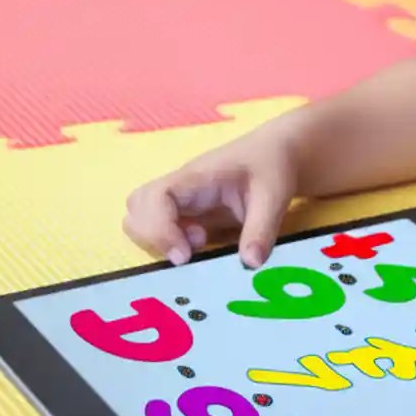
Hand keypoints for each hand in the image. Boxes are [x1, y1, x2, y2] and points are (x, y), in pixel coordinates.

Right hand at [122, 130, 298, 268]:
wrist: (278, 151)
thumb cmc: (273, 166)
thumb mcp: (274, 196)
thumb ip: (262, 229)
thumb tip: (249, 264)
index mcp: (197, 177)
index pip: (155, 197)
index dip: (159, 229)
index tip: (185, 255)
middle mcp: (181, 187)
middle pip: (136, 206)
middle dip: (153, 237)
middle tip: (190, 252)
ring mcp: (181, 197)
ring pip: (142, 216)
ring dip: (160, 239)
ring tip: (199, 243)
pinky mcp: (187, 209)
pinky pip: (161, 226)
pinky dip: (171, 241)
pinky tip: (203, 242)